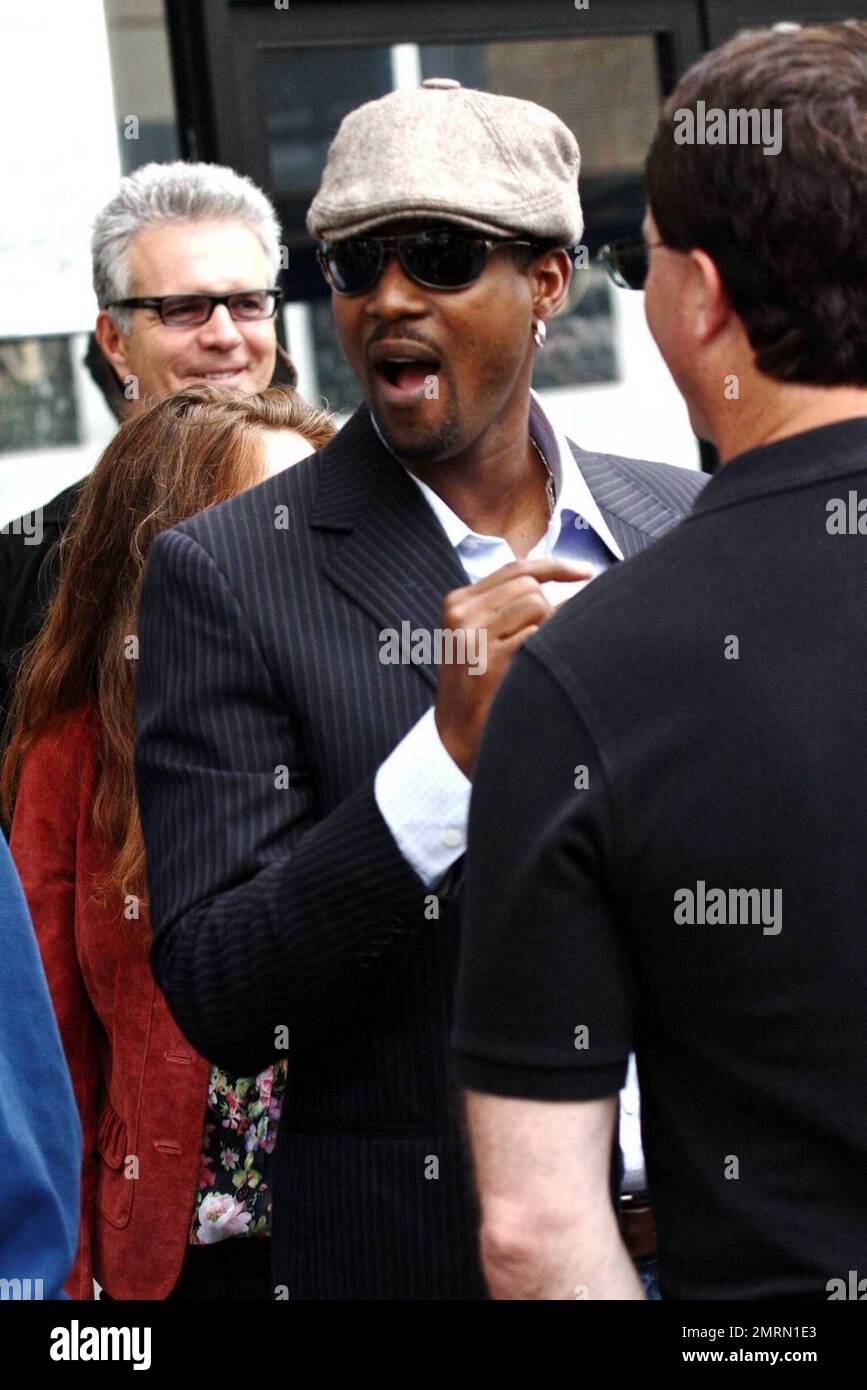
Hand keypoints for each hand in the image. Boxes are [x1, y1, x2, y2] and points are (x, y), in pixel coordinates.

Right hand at [434, 557, 591, 777]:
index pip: (515, 568)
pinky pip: (538, 635)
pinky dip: (546, 648)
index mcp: (458, 602)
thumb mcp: (477, 636)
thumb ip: (506, 606)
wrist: (458, 736)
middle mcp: (462, 615)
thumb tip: (562, 581)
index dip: (555, 567)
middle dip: (548, 609)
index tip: (586, 571)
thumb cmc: (478, 685)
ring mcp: (474, 638)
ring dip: (548, 627)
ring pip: (537, 605)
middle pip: (529, 586)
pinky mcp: (490, 662)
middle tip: (542, 640)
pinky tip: (537, 668)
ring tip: (533, 657)